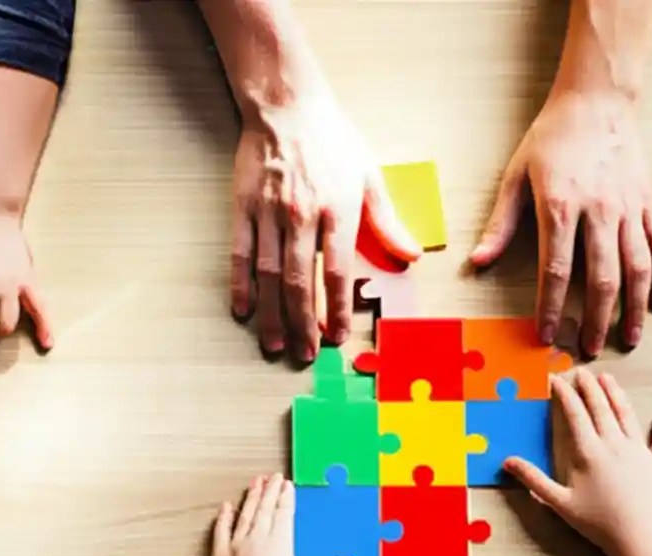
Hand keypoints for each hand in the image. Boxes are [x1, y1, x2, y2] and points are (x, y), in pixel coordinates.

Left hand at [204, 473, 353, 555]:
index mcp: (279, 546)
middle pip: (264, 510)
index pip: (284, 514)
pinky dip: (224, 519)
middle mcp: (256, 542)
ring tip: (254, 483)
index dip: (286, 497)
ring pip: (244, 517)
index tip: (287, 484)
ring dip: (250, 498)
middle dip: (269, 491)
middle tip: (272, 476)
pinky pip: (221, 533)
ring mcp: (235, 550)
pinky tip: (226, 508)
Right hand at [229, 93, 420, 361]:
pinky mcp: (243, 207)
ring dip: (271, 314)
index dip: (336, 308)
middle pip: (300, 282)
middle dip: (302, 323)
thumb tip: (411, 256)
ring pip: (268, 275)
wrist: (286, 106)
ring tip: (274, 344)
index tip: (337, 336)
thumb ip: (387, 221)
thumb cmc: (332, 140)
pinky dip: (240, 285)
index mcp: (337, 210)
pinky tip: (242, 310)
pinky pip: (240, 254)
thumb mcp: (368, 176)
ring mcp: (268, 212)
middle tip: (305, 354)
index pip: (337, 272)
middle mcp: (301, 215)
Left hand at [471, 90, 651, 355]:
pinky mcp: (649, 203)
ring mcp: (628, 209)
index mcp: (560, 207)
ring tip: (627, 337)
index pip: (556, 271)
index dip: (552, 308)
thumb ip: (500, 223)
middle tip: (589, 349)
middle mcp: (599, 212)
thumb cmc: (551, 139)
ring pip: (637, 269)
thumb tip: (478, 261)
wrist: (596, 102)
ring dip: (633, 308)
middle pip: (601, 278)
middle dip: (595, 320)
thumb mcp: (515, 176)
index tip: (547, 335)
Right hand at [504, 369, 651, 555]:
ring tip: (608, 378)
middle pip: (600, 407)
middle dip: (589, 387)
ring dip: (616, 394)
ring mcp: (639, 450)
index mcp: (589, 451)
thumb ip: (534, 480)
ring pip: (626, 414)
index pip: (575, 414)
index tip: (556, 379)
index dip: (564, 394)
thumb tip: (508, 461)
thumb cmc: (598, 522)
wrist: (639, 537)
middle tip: (581, 371)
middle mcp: (614, 444)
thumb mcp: (559, 502)